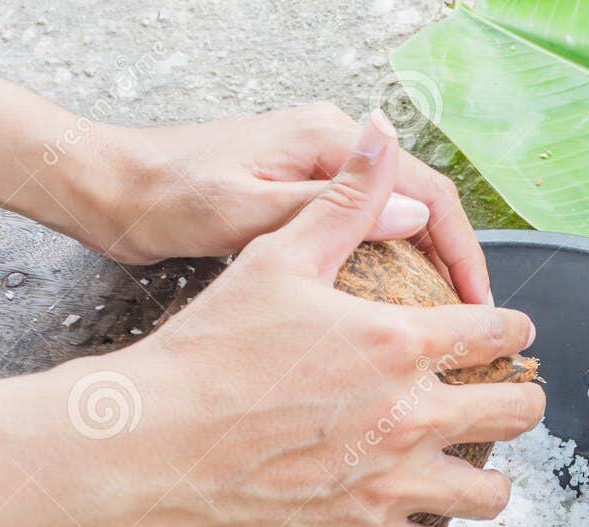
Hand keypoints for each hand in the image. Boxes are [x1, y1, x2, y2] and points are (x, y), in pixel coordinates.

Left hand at [79, 103, 492, 303]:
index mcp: (324, 139)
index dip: (462, 251)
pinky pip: (365, 227)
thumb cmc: (162, 198)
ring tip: (440, 324)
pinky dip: (388, 264)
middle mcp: (327, 145)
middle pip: (420, 202)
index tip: (478, 303)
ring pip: (395, 217)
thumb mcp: (245, 212)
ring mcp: (314, 167)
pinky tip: (390, 306)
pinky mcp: (297, 192)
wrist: (110, 189)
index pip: (426, 190)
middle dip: (452, 263)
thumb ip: (330, 212)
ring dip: (423, 267)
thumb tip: (411, 217)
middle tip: (471, 323)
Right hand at [121, 110, 540, 526]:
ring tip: (473, 467)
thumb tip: (382, 136)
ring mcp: (393, 483)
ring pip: (492, 494)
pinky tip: (432, 522)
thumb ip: (344, 200)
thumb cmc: (210, 350)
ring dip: (490, 478)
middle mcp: (411, 415)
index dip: (512, 330)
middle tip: (506, 400)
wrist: (154, 440)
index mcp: (401, 342)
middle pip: (517, 412)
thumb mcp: (278, 256)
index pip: (498, 333)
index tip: (509, 335)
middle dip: (520, 401)